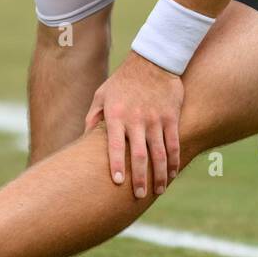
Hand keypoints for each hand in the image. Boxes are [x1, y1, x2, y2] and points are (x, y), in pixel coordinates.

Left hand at [85, 51, 183, 196]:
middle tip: (139, 196)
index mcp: (116, 115)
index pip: (114, 145)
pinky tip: (172, 173)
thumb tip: (83, 139)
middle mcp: (136, 119)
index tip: (118, 182)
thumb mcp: (102, 94)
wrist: (153, 60)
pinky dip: (174, 160)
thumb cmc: (123, 80)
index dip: (116, 165)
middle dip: (139, 178)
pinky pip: (174, 143)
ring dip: (160, 175)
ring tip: (159, 191)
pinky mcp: (171, 116)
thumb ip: (93, 117)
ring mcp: (156, 118)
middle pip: (139, 155)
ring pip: (159, 153)